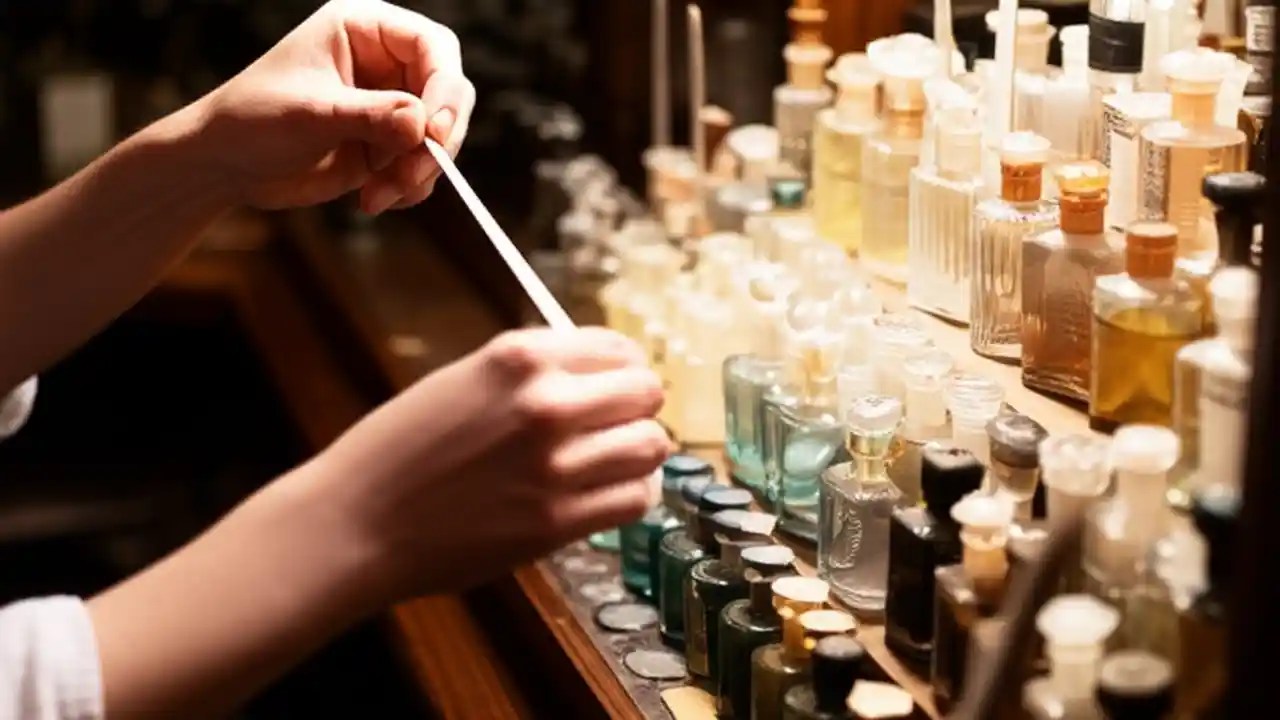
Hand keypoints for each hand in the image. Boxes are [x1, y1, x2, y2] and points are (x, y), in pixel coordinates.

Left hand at [199, 0, 474, 211]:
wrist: (226, 164)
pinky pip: (422, 166)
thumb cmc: (253, 119)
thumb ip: (370, 116)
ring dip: (419, 172)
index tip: (433, 132)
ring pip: (439, 137)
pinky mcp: (387, 144)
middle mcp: (385, 62)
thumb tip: (422, 126)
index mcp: (364, 28)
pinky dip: (409, 188)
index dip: (444, 87)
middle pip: (447, 92)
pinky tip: (372, 199)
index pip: (432, 47)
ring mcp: (389, 105)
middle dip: (436, 140)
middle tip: (413, 174)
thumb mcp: (312, 113)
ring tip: (378, 195)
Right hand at [307, 328, 671, 596]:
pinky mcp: (558, 522)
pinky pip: (634, 499)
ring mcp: (556, 466)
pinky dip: (632, 494)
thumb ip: (528, 374)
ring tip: (617, 458)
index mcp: (518, 357)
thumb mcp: (461, 381)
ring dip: (640, 451)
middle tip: (621, 421)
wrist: (356, 522)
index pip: (616, 347)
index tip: (618, 381)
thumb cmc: (396, 452)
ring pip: (651, 446)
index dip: (623, 366)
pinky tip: (611, 492)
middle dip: (638, 405)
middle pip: (646, 392)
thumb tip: (592, 375)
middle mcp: (545, 404)